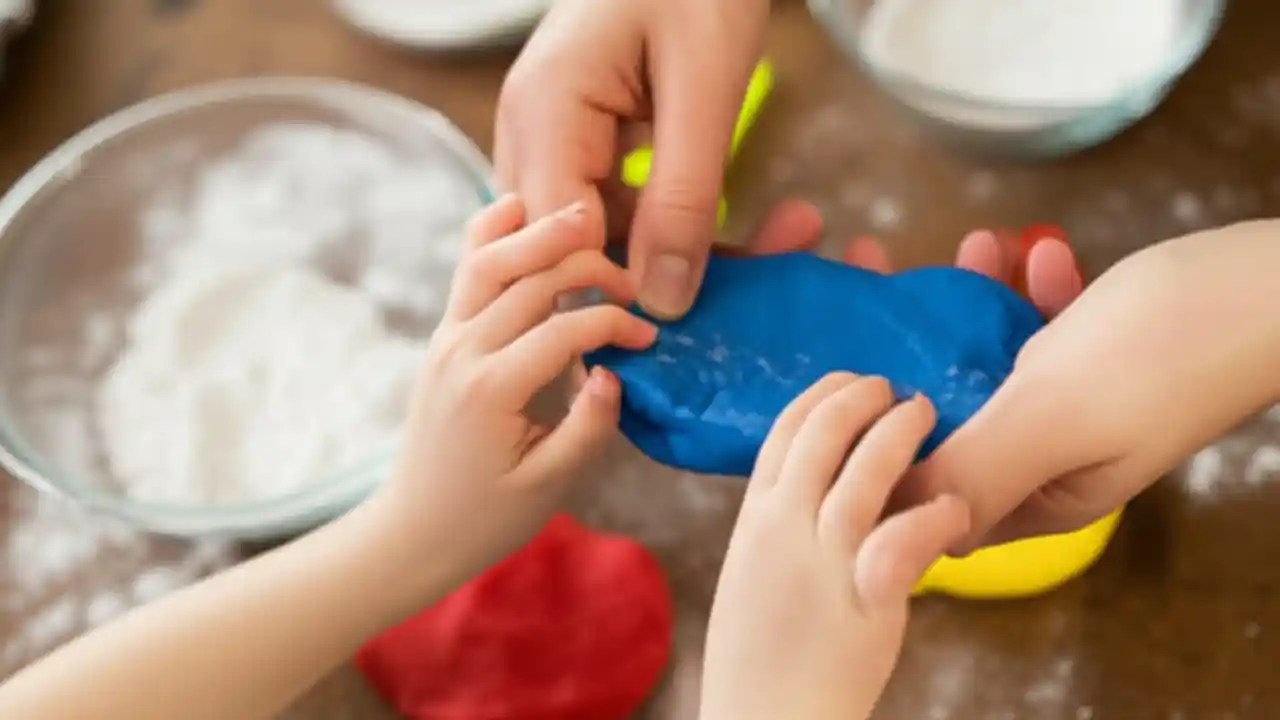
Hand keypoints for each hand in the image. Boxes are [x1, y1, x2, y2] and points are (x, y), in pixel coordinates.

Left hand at [376, 195, 656, 587]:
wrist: (413, 529)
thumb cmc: (486, 517)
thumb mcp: (549, 486)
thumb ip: (588, 428)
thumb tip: (615, 372)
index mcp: (492, 390)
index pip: (565, 329)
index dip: (616, 325)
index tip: (650, 339)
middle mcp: (462, 352)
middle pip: (529, 280)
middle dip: (588, 268)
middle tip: (631, 282)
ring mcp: (446, 339)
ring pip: (488, 260)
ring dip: (537, 233)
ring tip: (585, 216)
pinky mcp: (444, 337)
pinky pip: (466, 272)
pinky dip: (490, 234)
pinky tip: (517, 206)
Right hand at [495, 0, 768, 318]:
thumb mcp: (704, 90)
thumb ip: (683, 199)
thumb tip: (662, 301)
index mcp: (545, 115)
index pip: (552, 242)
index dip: (606, 296)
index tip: (678, 333)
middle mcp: (534, 133)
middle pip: (573, 246)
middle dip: (652, 282)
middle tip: (739, 304)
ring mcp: (557, 137)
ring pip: (604, 235)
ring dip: (680, 256)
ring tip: (773, 252)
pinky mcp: (590, 140)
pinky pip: (624, 208)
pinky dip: (680, 227)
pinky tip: (747, 234)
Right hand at [701, 374, 969, 719]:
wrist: (762, 718)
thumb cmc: (760, 655)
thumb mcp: (751, 574)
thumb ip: (778, 529)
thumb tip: (810, 495)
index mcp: (754, 519)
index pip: (783, 431)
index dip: (822, 396)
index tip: (850, 383)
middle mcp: (782, 527)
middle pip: (822, 433)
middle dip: (863, 398)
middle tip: (896, 390)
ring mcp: (821, 561)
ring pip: (865, 471)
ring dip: (901, 433)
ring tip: (926, 414)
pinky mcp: (864, 600)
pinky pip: (905, 540)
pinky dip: (936, 515)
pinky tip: (956, 510)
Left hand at [910, 220, 1279, 549]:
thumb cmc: (1171, 350)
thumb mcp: (1056, 415)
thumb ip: (974, 468)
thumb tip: (893, 519)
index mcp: (1039, 495)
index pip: (932, 496)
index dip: (877, 447)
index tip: (841, 380)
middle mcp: (1052, 462)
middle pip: (951, 421)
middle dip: (910, 356)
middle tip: (877, 279)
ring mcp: (1078, 410)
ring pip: (992, 366)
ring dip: (970, 307)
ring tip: (966, 247)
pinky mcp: (1101, 362)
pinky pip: (1043, 330)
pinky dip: (1031, 294)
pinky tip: (1040, 248)